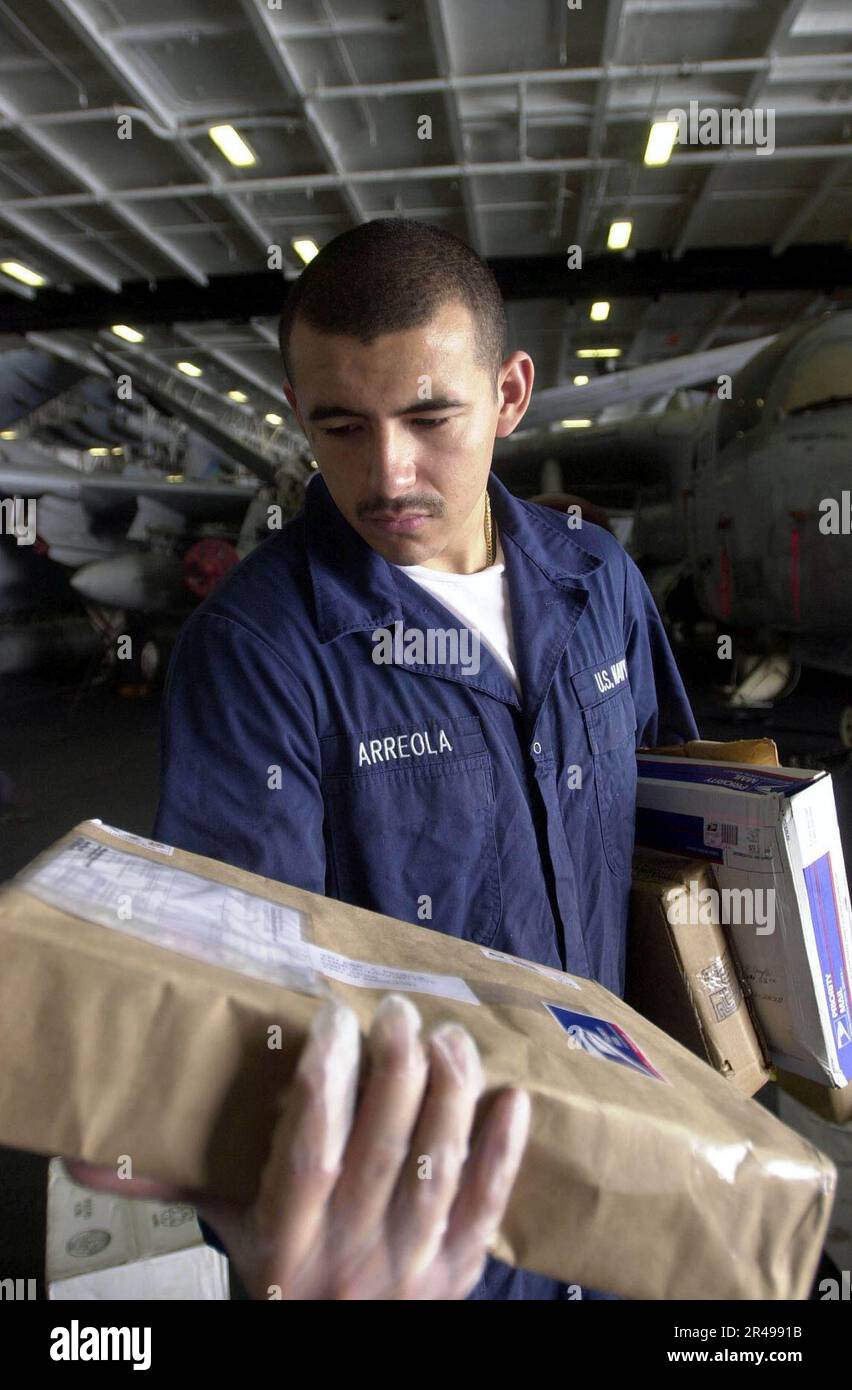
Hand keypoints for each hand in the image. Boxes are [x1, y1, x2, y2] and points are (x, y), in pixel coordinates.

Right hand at [66, 994, 529, 1299]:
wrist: (340, 1359)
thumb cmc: (284, 1278)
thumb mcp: (231, 1236)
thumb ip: (178, 1187)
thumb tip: (91, 1161)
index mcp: (291, 1241)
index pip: (309, 1155)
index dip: (324, 1085)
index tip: (330, 1021)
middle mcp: (354, 1252)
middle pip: (380, 1152)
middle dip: (393, 1071)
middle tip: (396, 1011)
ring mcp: (414, 1265)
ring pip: (438, 1170)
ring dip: (450, 1096)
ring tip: (450, 1035)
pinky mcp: (462, 1272)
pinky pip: (488, 1209)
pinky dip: (504, 1153)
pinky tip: (513, 1098)